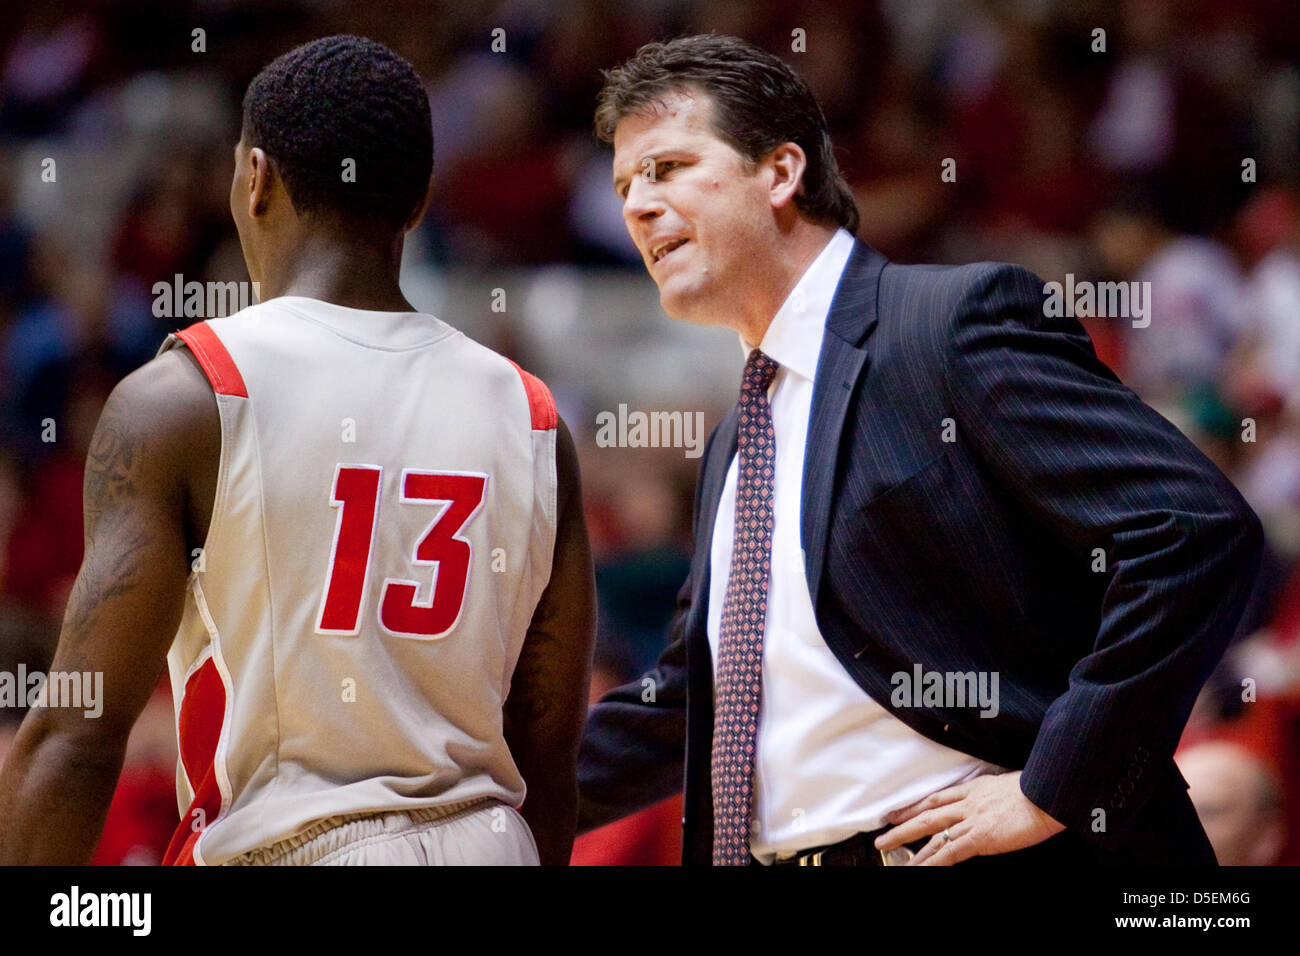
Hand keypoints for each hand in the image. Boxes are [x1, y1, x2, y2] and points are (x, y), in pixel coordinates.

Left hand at [873, 771, 1064, 865]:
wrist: (1049, 792)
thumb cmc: (1039, 789)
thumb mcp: (1009, 786)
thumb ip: (993, 796)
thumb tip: (992, 805)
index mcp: (975, 789)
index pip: (938, 798)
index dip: (915, 806)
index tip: (898, 811)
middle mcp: (968, 803)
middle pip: (927, 813)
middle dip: (903, 824)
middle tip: (883, 835)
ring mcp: (972, 820)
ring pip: (932, 833)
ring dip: (910, 845)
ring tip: (889, 851)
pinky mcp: (981, 837)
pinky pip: (951, 852)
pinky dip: (933, 862)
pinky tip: (920, 869)